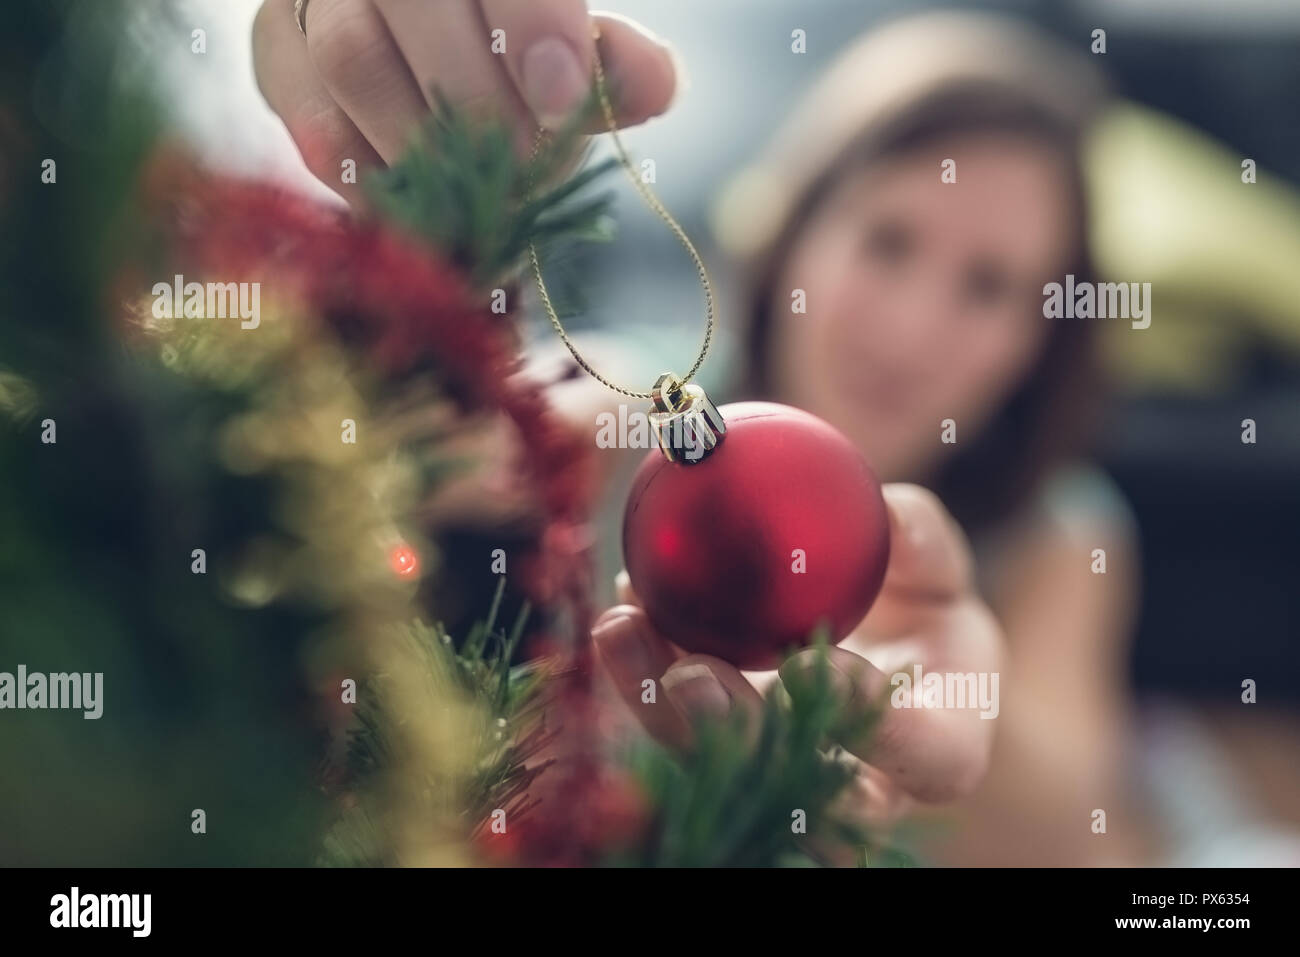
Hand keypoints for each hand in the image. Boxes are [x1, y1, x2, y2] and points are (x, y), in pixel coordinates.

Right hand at [252, 0, 679, 204]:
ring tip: (478, 189)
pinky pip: (312, 122)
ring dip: (428, 143)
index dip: (530, 24)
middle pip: (410, 3)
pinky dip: (376, 174)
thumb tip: (656, 83)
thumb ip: (612, 64)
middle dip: (480, 99)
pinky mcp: (276, 56)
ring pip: (352, 60)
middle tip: (527, 164)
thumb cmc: (512, 57)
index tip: (564, 102)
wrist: (423, 59)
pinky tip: (422, 198)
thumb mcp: (573, 52)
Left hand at [592, 484, 1003, 830]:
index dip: (866, 717)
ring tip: (621, 626)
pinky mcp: (731, 756)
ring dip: (659, 703)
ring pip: (718, 763)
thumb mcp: (943, 575)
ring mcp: (789, 779)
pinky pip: (681, 723)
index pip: (917, 752)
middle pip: (793, 782)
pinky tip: (624, 605)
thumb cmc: (927, 612)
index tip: (817, 662)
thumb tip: (890, 511)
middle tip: (689, 674)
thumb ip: (923, 544)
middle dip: (734, 732)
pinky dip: (644, 671)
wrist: (893, 660)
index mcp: (941, 752)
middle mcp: (863, 789)